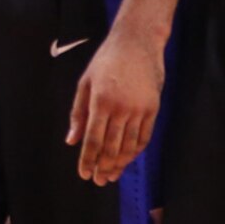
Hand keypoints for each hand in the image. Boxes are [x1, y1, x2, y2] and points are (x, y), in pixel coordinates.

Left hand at [66, 26, 164, 183]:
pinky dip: (136, 150)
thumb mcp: (85, 83)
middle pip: (111, 146)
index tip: (84, 174)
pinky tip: (128, 158)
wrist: (138, 42)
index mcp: (100, 102)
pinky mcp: (153, 108)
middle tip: (99, 181)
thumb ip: (78, 114)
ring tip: (113, 175)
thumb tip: (71, 141)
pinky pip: (144, 135)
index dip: (88, 160)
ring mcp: (139, 109)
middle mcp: (120, 108)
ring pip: (129, 144)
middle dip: (103, 166)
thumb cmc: (107, 60)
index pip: (92, 140)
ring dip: (120, 163)